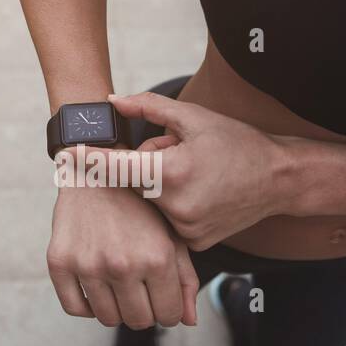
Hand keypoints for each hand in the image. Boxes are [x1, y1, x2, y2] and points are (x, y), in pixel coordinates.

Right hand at [47, 162, 199, 328]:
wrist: (97, 170)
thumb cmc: (140, 205)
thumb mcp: (171, 235)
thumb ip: (184, 279)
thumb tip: (188, 321)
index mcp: (156, 257)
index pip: (169, 315)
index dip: (169, 311)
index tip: (162, 298)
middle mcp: (122, 264)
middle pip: (139, 321)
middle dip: (144, 311)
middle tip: (140, 291)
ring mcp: (88, 264)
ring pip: (108, 318)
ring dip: (117, 309)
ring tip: (119, 286)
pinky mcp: (60, 261)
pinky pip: (75, 308)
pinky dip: (87, 306)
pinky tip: (97, 288)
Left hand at [107, 92, 290, 250]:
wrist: (279, 179)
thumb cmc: (237, 142)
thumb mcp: (195, 116)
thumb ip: (148, 106)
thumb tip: (111, 102)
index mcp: (172, 172)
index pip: (118, 166)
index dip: (90, 160)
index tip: (66, 156)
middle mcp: (176, 207)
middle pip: (137, 182)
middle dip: (148, 165)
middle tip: (181, 153)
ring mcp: (185, 230)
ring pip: (151, 203)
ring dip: (161, 186)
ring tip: (196, 174)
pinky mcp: (193, 243)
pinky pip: (166, 220)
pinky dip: (174, 205)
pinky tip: (201, 194)